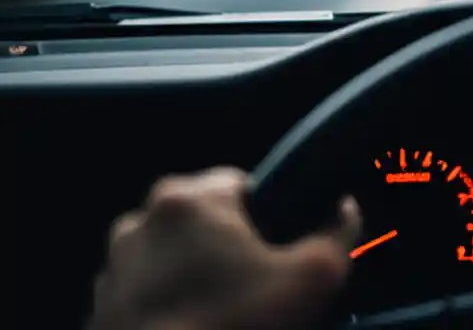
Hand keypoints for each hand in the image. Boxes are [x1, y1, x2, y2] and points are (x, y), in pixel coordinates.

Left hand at [89, 167, 360, 329]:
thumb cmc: (237, 323)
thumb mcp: (313, 279)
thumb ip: (339, 233)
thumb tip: (345, 208)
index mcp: (186, 198)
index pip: (242, 183)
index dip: (270, 216)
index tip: (279, 253)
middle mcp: (138, 221)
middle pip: (204, 221)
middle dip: (230, 248)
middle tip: (255, 288)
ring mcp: (111, 267)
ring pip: (172, 257)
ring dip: (195, 275)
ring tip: (221, 313)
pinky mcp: (100, 308)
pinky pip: (146, 293)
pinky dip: (168, 304)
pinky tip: (194, 326)